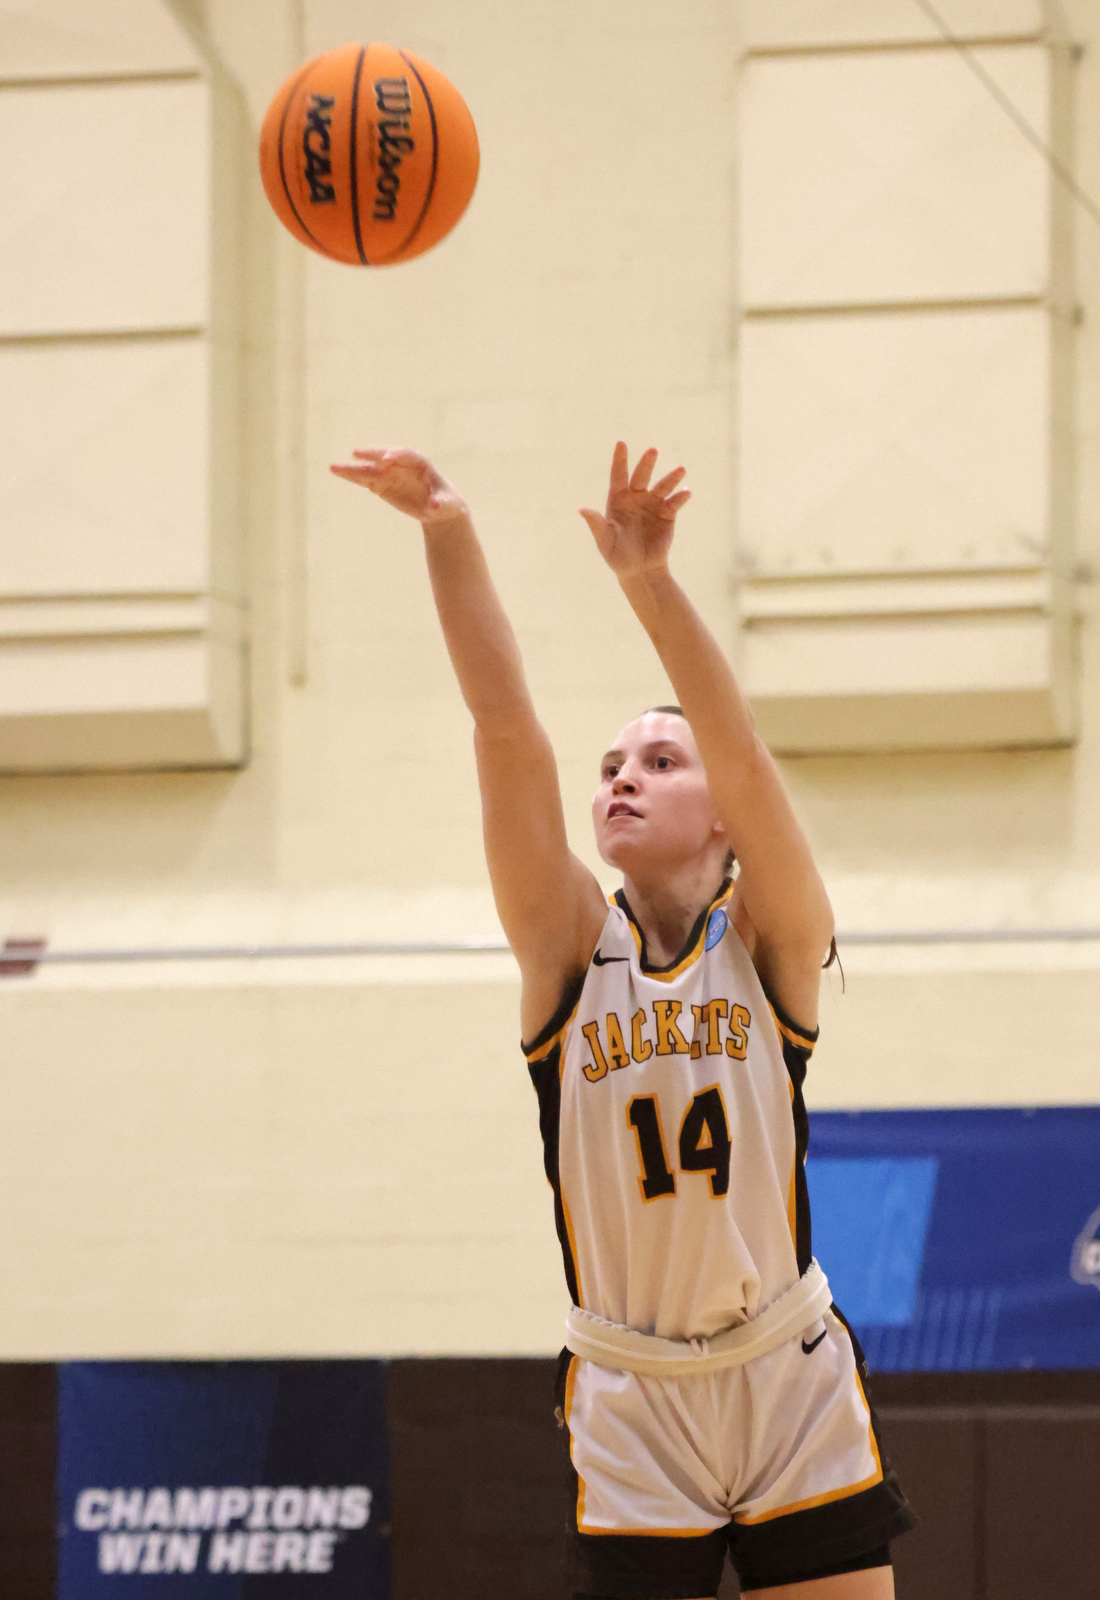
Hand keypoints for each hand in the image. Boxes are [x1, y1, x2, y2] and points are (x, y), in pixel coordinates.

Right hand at [330, 447, 467, 526]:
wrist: (439, 507)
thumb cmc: (446, 502)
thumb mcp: (447, 504)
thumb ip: (440, 503)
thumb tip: (434, 505)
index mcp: (420, 464)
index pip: (406, 455)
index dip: (396, 455)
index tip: (387, 458)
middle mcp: (401, 465)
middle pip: (383, 457)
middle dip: (371, 455)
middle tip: (356, 454)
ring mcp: (390, 475)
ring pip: (370, 469)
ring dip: (353, 468)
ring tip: (334, 467)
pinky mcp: (382, 485)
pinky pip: (365, 480)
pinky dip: (353, 477)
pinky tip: (338, 473)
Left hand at [579, 443, 690, 577]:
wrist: (639, 570)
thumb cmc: (617, 555)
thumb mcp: (604, 540)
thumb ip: (596, 523)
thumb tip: (581, 509)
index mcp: (618, 500)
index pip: (618, 476)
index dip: (619, 460)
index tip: (621, 443)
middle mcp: (636, 498)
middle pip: (641, 476)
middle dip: (646, 464)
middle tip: (652, 451)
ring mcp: (653, 504)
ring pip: (662, 486)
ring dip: (671, 478)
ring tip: (681, 470)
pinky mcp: (667, 514)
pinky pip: (675, 502)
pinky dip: (681, 496)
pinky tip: (686, 492)